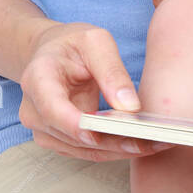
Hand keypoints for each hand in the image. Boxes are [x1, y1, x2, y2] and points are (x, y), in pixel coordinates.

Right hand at [19, 22, 170, 160]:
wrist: (52, 54)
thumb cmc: (73, 45)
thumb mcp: (95, 41)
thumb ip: (111, 71)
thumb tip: (130, 107)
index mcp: (37, 79)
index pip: (53, 110)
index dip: (78, 125)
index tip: (107, 131)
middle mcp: (34, 111)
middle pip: (74, 136)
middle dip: (115, 142)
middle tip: (153, 140)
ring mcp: (44, 130)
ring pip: (85, 150)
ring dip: (121, 150)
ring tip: (158, 144)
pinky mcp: (59, 141)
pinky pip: (89, 151)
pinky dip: (116, 149)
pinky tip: (144, 144)